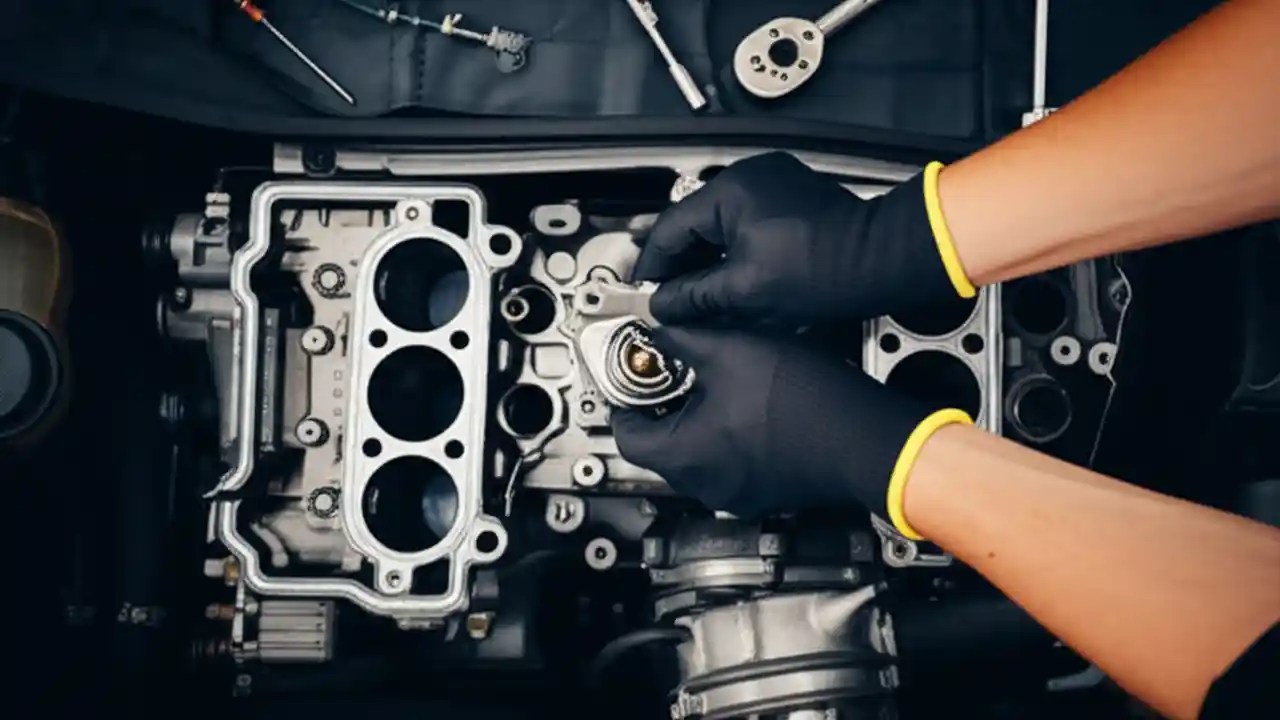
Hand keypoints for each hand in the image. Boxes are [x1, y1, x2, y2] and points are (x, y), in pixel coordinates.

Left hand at [610, 326, 935, 518]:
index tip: (635, 370)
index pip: (625, 433)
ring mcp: (739, 493)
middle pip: (661, 443)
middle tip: (676, 367)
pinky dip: (730, 433)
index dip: (624, 395)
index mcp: (684, 456)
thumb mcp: (730, 350)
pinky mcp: (768, 490)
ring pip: (698, 452)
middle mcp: (705, 484)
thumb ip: (682, 338)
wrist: (867, 436)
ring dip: (699, 416)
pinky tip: (750, 400)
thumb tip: (658, 332)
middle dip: (665, 402)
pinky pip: (732, 461)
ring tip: (716, 378)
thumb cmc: (807, 403)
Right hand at [636, 152, 962, 325]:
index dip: (653, 264)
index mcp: (730, 191)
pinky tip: (728, 275)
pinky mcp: (792, 199)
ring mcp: (772, 185)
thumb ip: (696, 296)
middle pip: (693, 222)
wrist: (883, 258)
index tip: (644, 289)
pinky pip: (745, 222)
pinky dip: (730, 249)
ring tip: (693, 289)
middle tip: (662, 291)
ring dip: (704, 256)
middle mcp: (748, 178)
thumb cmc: (827, 267)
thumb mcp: (746, 290)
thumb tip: (665, 304)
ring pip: (719, 224)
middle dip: (677, 260)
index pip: (671, 228)